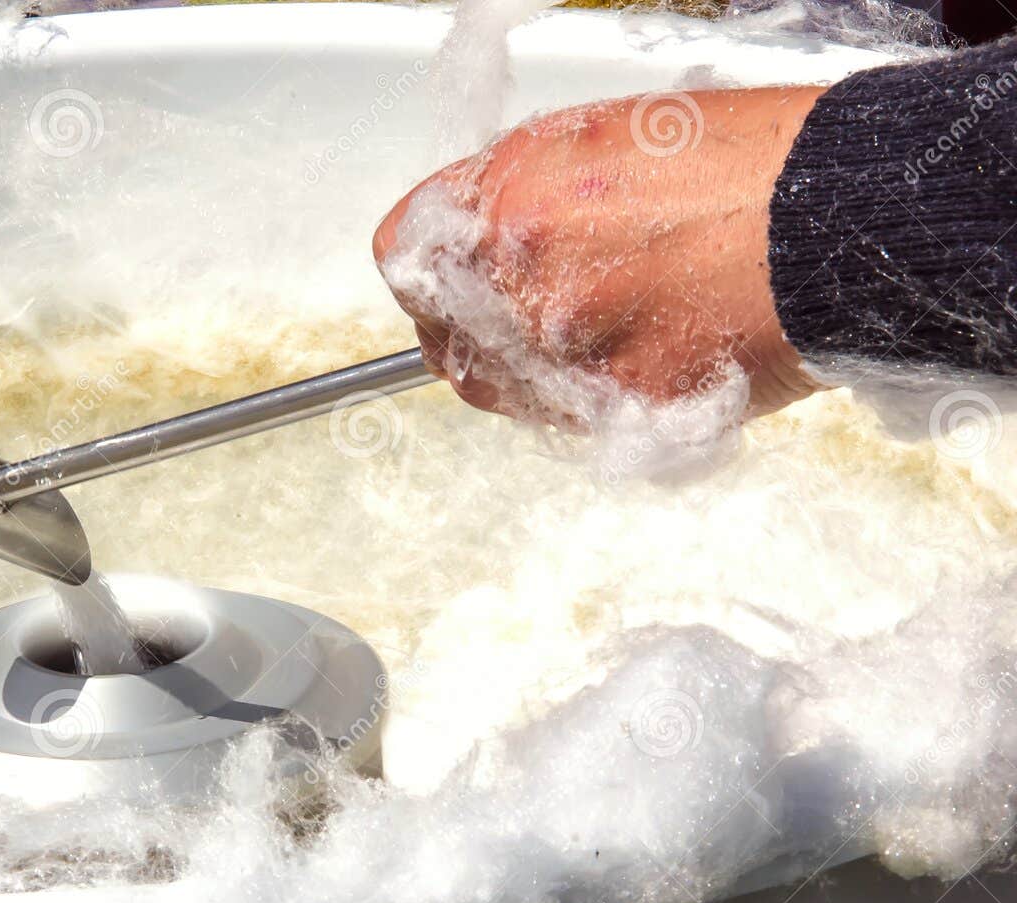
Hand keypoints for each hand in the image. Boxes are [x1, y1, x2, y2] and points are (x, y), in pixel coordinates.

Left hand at [373, 86, 826, 423]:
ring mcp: (567, 352)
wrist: (841, 220)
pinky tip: (632, 359)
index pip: (402, 257)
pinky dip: (582, 401)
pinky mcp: (616, 410)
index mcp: (510, 200)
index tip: (448, 280)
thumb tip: (474, 235)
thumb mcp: (601, 140)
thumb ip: (517, 194)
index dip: (426, 273)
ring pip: (493, 389)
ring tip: (591, 334)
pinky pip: (563, 421)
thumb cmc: (742, 164)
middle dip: (469, 328)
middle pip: (440, 335)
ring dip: (521, 372)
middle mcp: (523, 279)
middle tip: (523, 315)